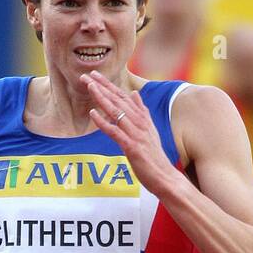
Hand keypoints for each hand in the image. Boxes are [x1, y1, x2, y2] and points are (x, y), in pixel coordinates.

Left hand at [82, 69, 174, 196]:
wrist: (165, 177)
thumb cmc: (155, 157)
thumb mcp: (150, 130)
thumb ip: (142, 112)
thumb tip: (134, 93)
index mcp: (142, 118)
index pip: (123, 97)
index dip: (109, 85)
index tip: (95, 75)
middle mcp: (140, 122)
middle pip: (118, 100)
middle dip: (102, 87)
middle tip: (87, 75)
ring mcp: (136, 134)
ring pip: (116, 112)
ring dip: (102, 98)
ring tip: (89, 86)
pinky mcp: (131, 147)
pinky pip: (115, 131)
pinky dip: (103, 121)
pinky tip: (92, 113)